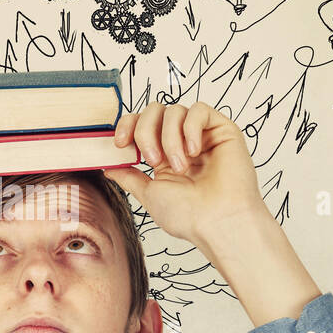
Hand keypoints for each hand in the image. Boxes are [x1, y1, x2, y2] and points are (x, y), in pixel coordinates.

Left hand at [102, 102, 265, 243]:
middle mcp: (182, 142)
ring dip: (170, 137)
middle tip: (153, 159)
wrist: (219, 223)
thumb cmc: (190, 216)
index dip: (127, 126)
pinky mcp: (222, 130)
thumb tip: (109, 167)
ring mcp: (202, 135)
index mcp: (164, 155)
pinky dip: (191, 127)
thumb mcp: (149, 194)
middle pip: (154, 111)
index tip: (120, 144)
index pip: (141, 124)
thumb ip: (129, 177)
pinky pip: (200, 110)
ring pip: (175, 110)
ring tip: (180, 165)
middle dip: (146, 131)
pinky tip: (193, 151)